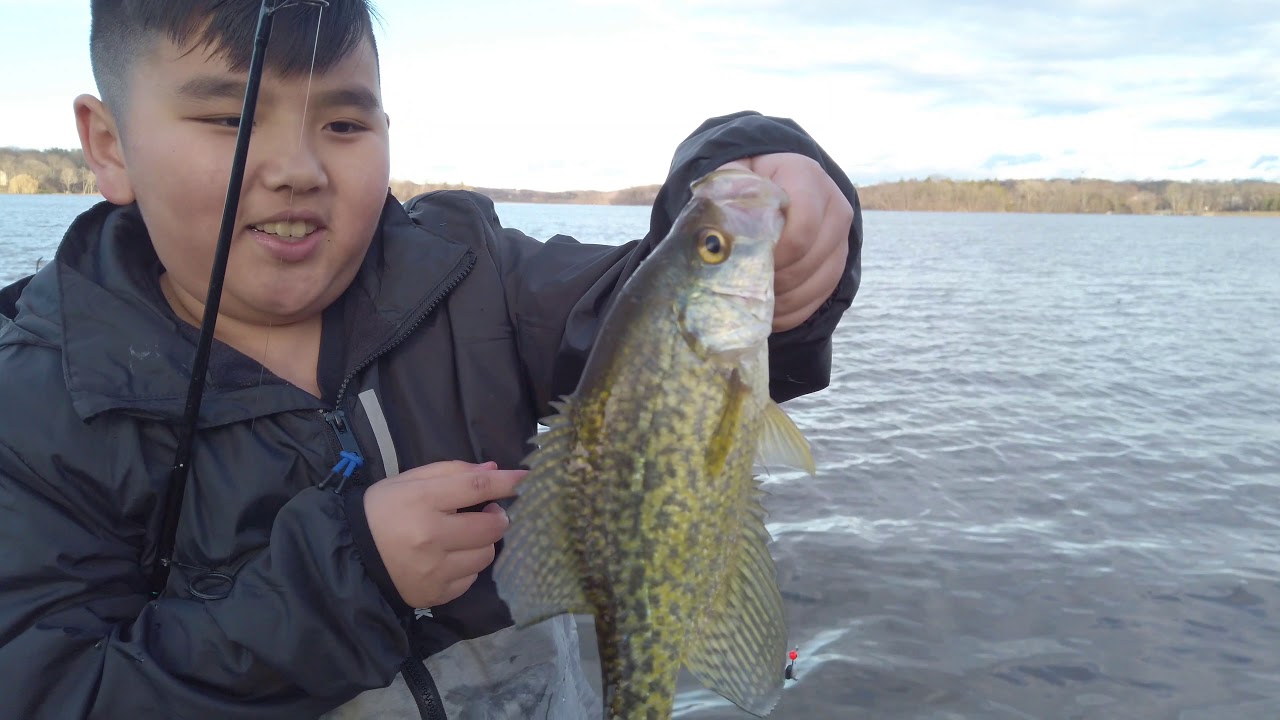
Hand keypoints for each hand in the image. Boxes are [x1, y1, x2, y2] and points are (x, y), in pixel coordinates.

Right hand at [363, 460, 522, 608]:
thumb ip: (451, 472)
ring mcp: (434, 569)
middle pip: (491, 526)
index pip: (476, 488)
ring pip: (486, 554)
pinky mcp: (435, 593)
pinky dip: (467, 567)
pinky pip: (471, 579)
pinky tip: (449, 558)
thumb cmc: (382, 511)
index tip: (525, 478)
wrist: (351, 557)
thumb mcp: (407, 481)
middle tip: (488, 511)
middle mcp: (430, 536)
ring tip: (463, 536)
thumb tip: (494, 470)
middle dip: (498, 516)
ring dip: (482, 543)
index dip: (506, 482)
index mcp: (422, 501)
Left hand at [717, 153, 851, 331]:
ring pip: (819, 283)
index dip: (776, 255)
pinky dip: (793, 311)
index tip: (748, 264)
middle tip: (746, 288)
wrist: (773, 186)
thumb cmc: (746, 185)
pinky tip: (769, 312)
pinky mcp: (839, 263)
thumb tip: (718, 237)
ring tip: (754, 303)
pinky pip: (820, 297)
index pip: (802, 228)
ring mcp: (841, 237)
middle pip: (810, 259)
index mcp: (805, 177)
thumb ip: (726, 197)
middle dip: (775, 280)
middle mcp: (833, 205)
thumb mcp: (732, 179)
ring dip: (784, 299)